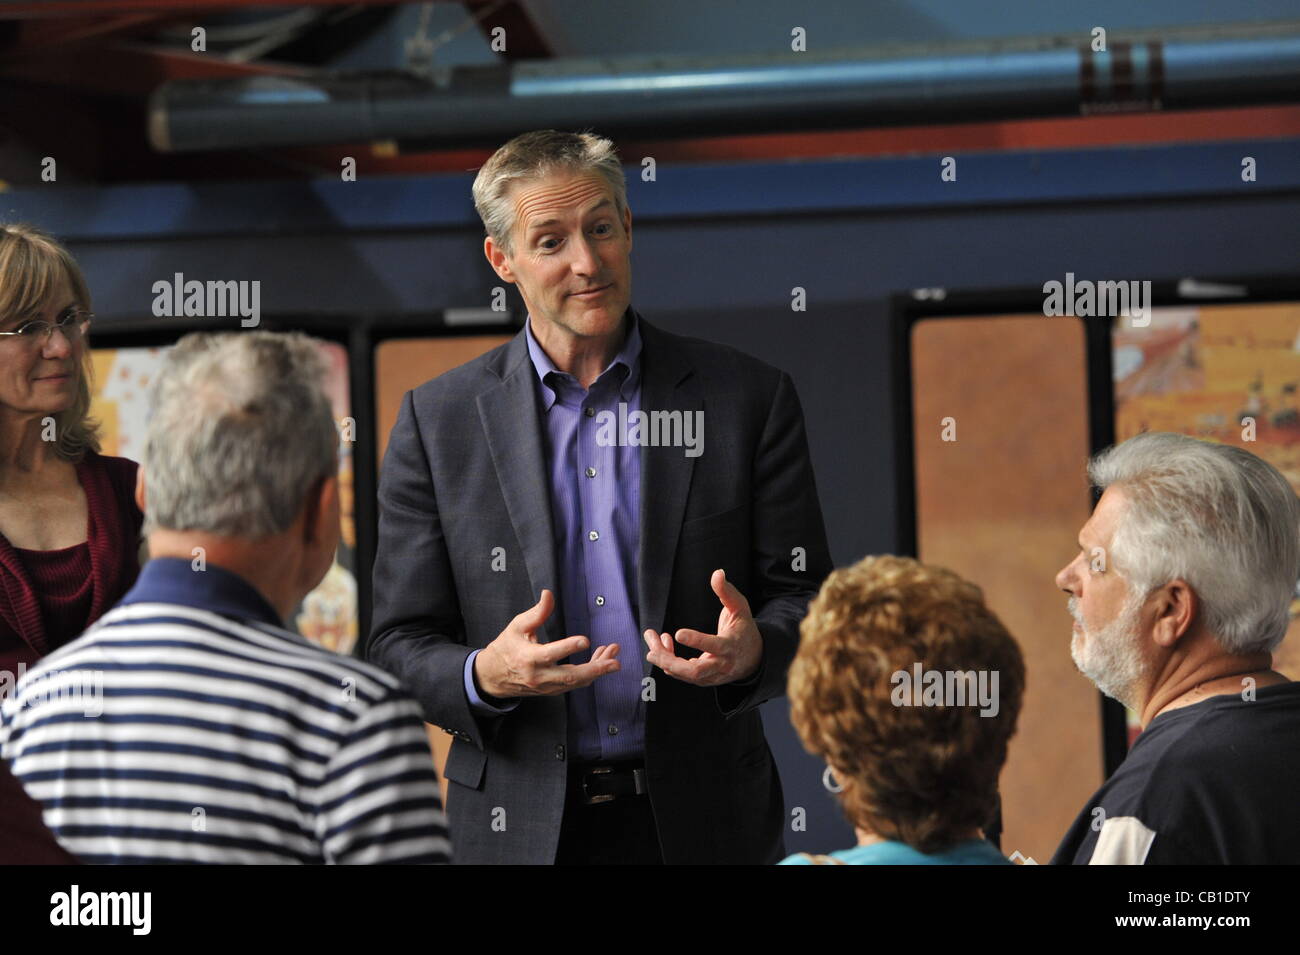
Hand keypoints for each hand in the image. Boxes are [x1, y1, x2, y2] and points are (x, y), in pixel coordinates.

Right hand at [475, 589, 619, 697]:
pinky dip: (589, 674)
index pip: (551, 654)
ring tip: (614, 659)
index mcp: (528, 658)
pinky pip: (574, 684)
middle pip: (570, 676)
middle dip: (595, 670)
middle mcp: (539, 676)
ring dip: (597, 671)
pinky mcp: (552, 690)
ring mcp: (546, 686)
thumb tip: (548, 594)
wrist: (492, 676)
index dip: (568, 647)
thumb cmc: (505, 648)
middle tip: (613, 662)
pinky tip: (601, 661)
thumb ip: (536, 612)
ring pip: (576, 682)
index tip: (585, 640)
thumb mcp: (517, 626)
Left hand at [643, 569, 761, 686]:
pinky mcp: (703, 680)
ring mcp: (712, 675)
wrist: (753, 658)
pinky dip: (669, 662)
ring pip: (685, 674)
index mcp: (731, 646)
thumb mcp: (740, 608)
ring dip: (664, 660)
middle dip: (670, 662)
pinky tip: (662, 645)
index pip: (714, 646)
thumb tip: (718, 573)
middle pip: (695, 671)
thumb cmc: (743, 629)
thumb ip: (727, 592)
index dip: (696, 641)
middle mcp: (721, 664)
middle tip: (651, 651)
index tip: (677, 633)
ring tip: (651, 640)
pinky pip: (682, 675)